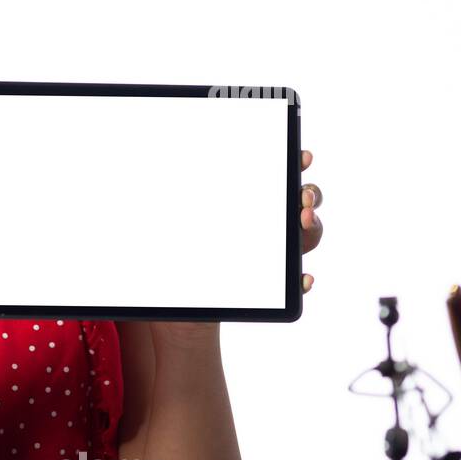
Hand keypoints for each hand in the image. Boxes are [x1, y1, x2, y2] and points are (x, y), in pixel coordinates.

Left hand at [148, 147, 324, 345]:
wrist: (181, 303)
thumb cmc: (179, 260)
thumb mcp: (172, 228)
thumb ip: (171, 200)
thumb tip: (148, 172)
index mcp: (250, 204)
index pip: (280, 176)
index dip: (295, 163)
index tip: (300, 157)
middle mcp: (272, 224)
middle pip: (304, 202)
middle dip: (309, 194)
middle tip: (300, 198)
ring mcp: (278, 254)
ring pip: (309, 234)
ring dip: (312, 228)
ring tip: (302, 221)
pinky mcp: (277, 286)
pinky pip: (295, 283)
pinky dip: (301, 280)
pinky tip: (302, 279)